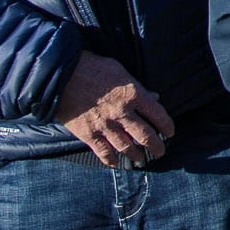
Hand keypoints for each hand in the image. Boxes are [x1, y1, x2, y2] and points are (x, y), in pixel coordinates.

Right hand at [55, 50, 175, 167]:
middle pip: (145, 135)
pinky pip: (103, 152)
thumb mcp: (118, 70)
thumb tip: (154, 97)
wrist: (60, 75)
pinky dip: (111, 160)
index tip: (170, 133)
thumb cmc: (90, 67)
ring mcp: (105, 125)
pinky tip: (116, 163)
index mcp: (133, 94)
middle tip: (160, 152)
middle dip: (156, 146)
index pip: (157, 114)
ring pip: (126, 147)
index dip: (166, 126)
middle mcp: (122, 112)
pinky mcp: (88, 134)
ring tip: (141, 160)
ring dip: (136, 155)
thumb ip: (137, 86)